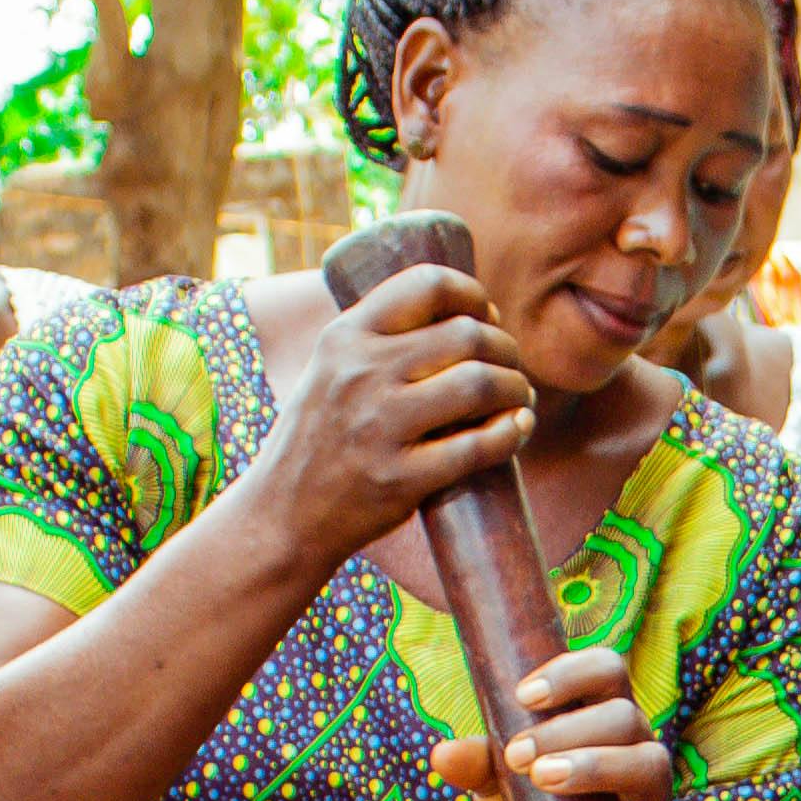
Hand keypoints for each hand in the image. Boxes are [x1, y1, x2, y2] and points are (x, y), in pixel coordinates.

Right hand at [244, 262, 535, 568]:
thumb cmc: (319, 440)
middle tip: (511, 367)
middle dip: (506, 348)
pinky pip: (478, 445)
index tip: (488, 317)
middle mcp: (361, 373)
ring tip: (519, 398)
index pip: (428, 284)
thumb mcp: (330, 370)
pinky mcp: (400, 478)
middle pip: (467, 334)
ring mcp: (380, 426)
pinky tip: (518, 428)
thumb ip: (379, 340)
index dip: (474, 295)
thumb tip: (465, 315)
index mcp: (345, 336)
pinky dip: (512, 432)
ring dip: (516, 387)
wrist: (281, 515)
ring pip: (480, 384)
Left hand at [424, 643, 697, 800]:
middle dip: (568, 729)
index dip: (570, 673)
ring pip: (650, 763)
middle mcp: (634, 748)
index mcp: (600, 718)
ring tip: (546, 779)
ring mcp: (653, 798)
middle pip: (624, 715)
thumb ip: (476, 766)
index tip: (523, 695)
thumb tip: (443, 755)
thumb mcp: (496, 788)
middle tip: (516, 756)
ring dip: (598, 765)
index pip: (605, 670)